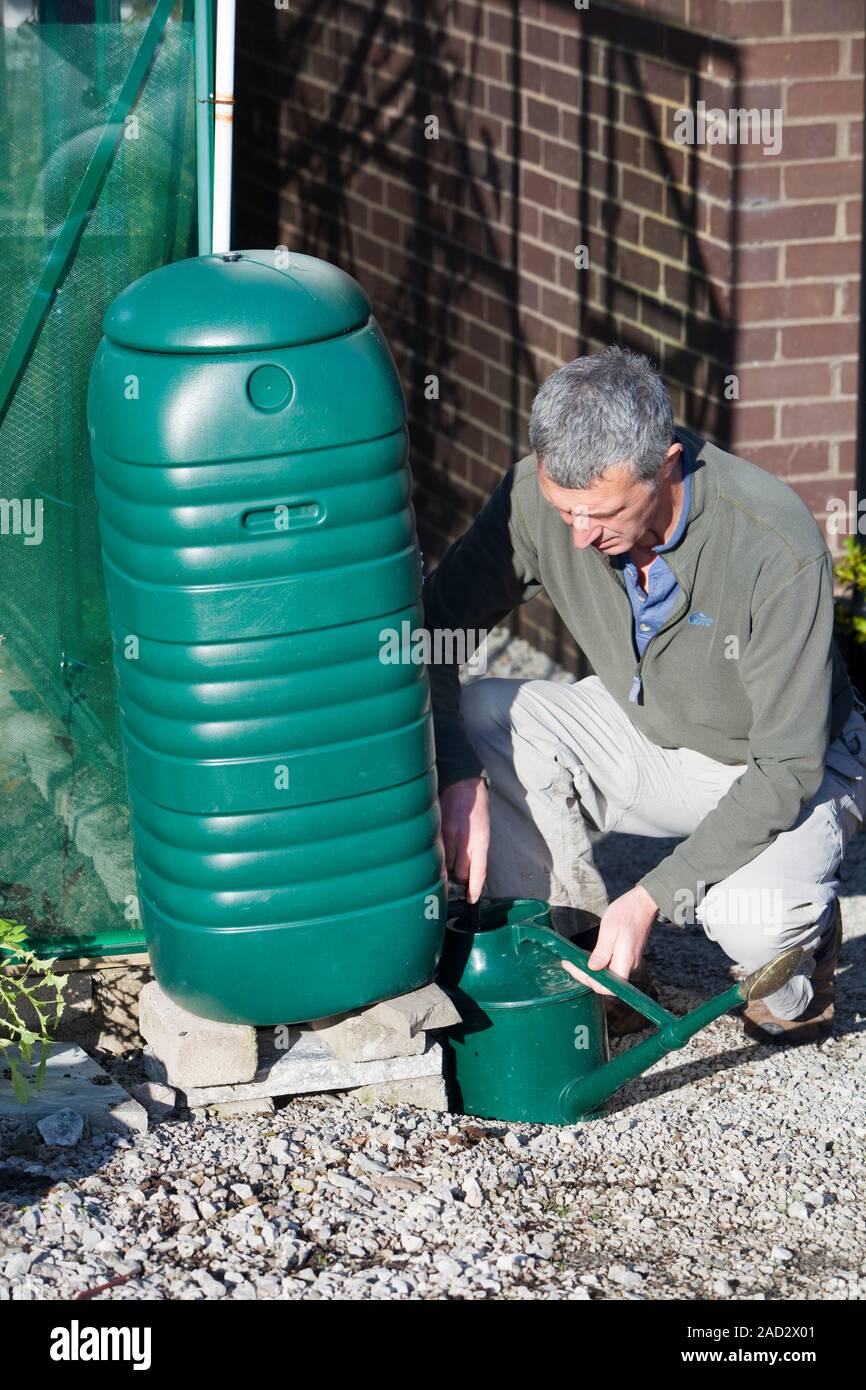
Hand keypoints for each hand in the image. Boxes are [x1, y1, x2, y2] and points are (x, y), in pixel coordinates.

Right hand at [438, 777, 488, 902]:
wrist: (463, 785)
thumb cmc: (475, 810)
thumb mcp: (483, 831)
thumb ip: (476, 851)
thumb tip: (468, 873)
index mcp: (481, 841)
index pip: (478, 871)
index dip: (474, 888)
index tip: (471, 900)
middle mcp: (465, 841)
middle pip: (460, 872)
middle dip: (460, 874)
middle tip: (459, 865)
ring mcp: (449, 836)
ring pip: (446, 864)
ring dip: (448, 864)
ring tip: (450, 851)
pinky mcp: (437, 832)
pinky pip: (436, 853)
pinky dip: (438, 855)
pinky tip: (439, 849)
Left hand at [560, 884, 657, 995]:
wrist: (643, 903)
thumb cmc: (626, 913)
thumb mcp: (610, 930)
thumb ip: (602, 951)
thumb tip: (593, 968)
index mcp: (625, 962)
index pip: (607, 987)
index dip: (588, 981)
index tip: (573, 967)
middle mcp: (628, 966)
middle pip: (605, 983)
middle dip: (584, 975)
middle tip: (568, 963)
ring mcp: (628, 962)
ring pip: (607, 976)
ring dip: (589, 971)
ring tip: (573, 961)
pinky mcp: (626, 957)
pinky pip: (610, 967)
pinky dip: (597, 965)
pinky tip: (586, 957)